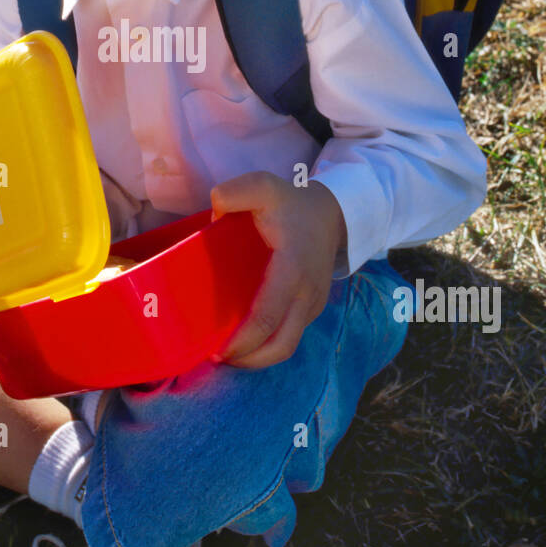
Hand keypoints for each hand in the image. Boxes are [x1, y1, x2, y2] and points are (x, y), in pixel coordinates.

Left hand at [209, 172, 346, 369]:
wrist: (331, 213)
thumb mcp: (263, 186)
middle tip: (219, 358)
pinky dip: (269, 345)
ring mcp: (313, 304)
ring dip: (259, 357)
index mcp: (292, 269)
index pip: (267, 317)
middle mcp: (307, 294)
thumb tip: (214, 214)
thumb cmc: (291, 204)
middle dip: (249, 359)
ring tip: (229, 354)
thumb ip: (235, 193)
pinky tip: (246, 339)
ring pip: (288, 345)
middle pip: (281, 345)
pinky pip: (291, 334)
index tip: (217, 349)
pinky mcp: (313, 308)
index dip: (242, 340)